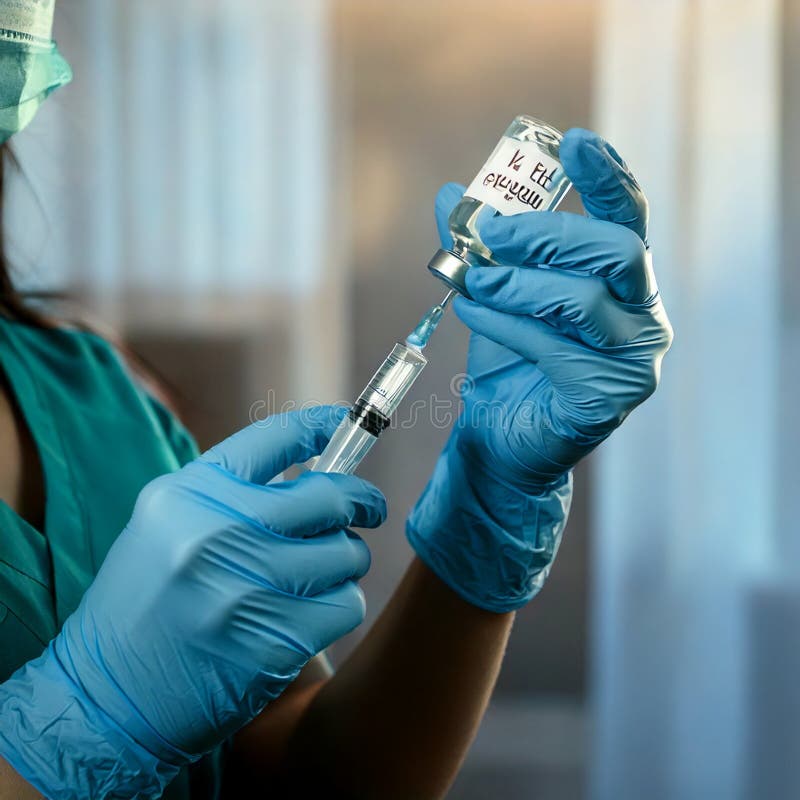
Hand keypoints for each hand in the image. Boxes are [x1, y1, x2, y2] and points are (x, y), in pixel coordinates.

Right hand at [0, 406, 385, 798]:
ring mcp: (247, 592)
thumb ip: (232, 494)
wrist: (105, 697)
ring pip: (347, 555)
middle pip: (330, 498)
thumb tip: (320, 471)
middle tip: (366, 510)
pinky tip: (310, 610)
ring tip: (318, 572)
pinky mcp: (274, 643)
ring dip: (344, 562)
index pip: (275, 438)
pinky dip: (339, 605)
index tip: (343, 425)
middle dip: (360, 502)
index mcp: (190, 495)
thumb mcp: (168, 525)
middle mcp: (218, 535)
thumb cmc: (143, 601)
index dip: (320, 425)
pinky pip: (346, 605)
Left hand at [407, 128, 672, 612]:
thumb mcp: (494, 294)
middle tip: (488, 233)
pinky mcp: (605, 398)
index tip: (573, 142)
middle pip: (616, 251)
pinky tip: (473, 315)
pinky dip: (504, 324)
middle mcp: (643, 318)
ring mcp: (633, 362)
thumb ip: (478, 249)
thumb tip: (445, 195)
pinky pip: (552, 345)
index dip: (608, 177)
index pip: (630, 219)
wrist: (501, 439)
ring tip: (472, 281)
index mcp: (625, 285)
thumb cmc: (510, 361)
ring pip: (581, 299)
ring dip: (516, 282)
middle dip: (545, 234)